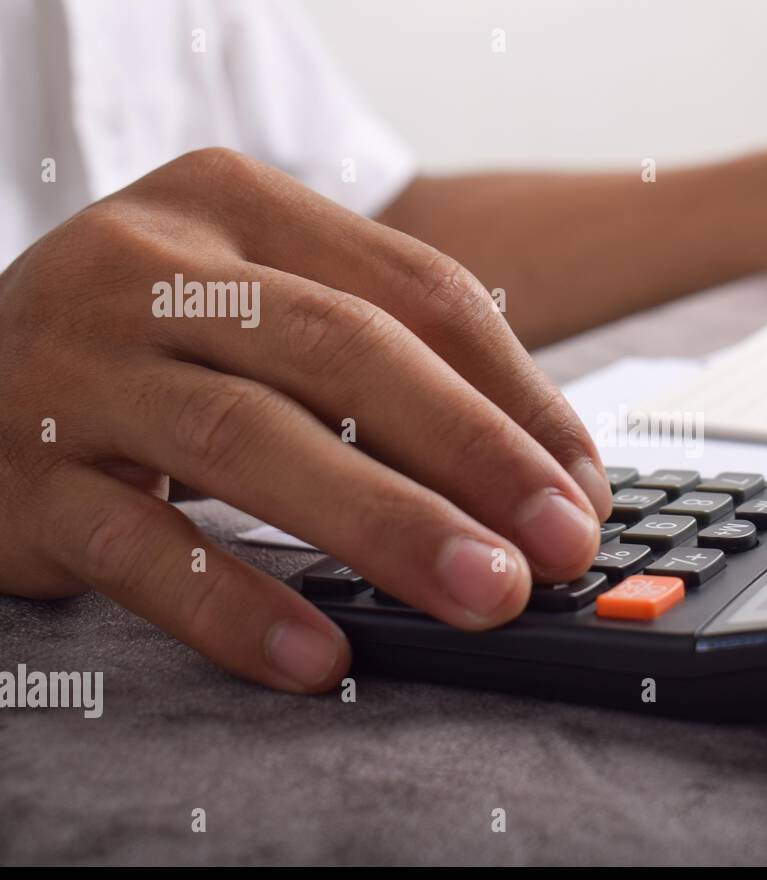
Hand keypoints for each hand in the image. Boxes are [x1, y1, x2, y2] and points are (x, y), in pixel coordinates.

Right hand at [0, 148, 611, 692]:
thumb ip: (390, 373)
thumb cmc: (152, 352)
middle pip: (346, 351)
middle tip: (558, 545)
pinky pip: (138, 545)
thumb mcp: (264, 317)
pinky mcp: (19, 476)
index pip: (417, 292)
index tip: (580, 487)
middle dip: (471, 454)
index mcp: (237, 207)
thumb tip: (542, 479)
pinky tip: (317, 654)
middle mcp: (150, 264)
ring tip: (481, 595)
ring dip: (384, 525)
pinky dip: (233, 603)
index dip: (516, 396)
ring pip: (250, 438)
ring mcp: (76, 364)